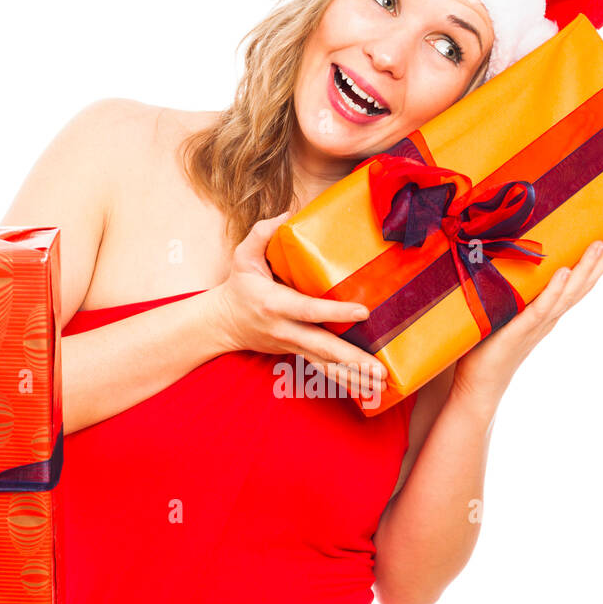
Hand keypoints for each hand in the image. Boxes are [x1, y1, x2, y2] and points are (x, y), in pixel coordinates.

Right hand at [206, 212, 386, 393]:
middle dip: (352, 359)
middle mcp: (285, 330)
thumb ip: (263, 233)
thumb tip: (289, 214)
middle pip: (323, 348)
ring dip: (353, 376)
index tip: (362, 312)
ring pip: (325, 364)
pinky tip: (365, 389)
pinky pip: (323, 369)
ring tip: (379, 384)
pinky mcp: (297, 353)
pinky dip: (344, 380)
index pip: (309, 310)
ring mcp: (292, 346)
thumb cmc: (238, 286)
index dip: (335, 313)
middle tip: (379, 369)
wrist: (223, 323)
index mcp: (275, 304)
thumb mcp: (243, 256)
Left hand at [451, 229, 602, 410]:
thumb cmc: (488, 346)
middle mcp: (549, 316)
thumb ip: (513, 289)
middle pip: (583, 284)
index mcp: (548, 310)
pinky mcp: (518, 332)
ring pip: (567, 294)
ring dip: (584, 269)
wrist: (480, 385)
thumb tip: (506, 256)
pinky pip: (539, 309)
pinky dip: (554, 292)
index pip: (579, 281)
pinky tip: (564, 273)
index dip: (598, 259)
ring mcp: (536, 325)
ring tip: (600, 245)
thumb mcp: (505, 311)